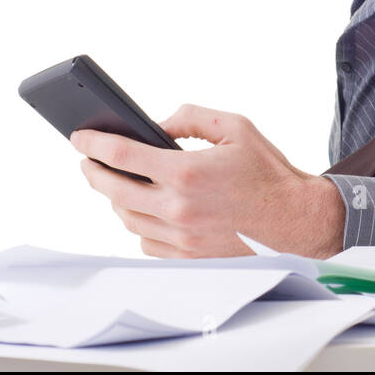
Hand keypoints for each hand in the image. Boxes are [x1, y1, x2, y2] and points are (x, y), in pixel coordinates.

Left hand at [69, 104, 345, 258]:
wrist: (295, 220)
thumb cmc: (268, 172)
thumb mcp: (235, 126)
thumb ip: (190, 118)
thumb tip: (156, 125)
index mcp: (187, 172)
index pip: (121, 155)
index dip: (93, 144)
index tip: (79, 138)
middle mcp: (178, 207)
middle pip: (113, 191)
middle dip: (94, 171)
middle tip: (88, 160)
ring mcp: (180, 237)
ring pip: (126, 218)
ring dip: (115, 198)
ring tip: (116, 182)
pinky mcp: (187, 256)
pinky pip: (145, 241)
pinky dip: (138, 223)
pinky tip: (144, 208)